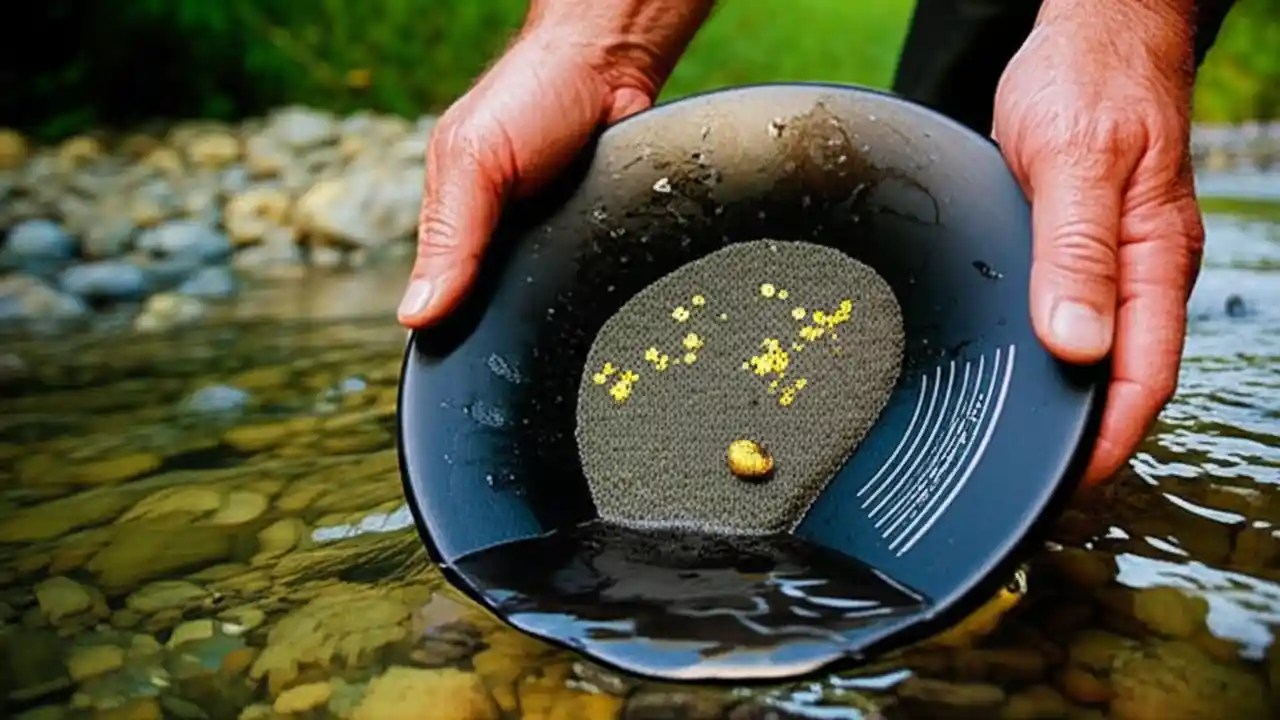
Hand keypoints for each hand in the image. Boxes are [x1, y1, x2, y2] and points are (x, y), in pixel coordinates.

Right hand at [398, 1, 711, 326]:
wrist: (611, 66)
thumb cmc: (533, 92)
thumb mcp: (473, 159)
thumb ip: (448, 236)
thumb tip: (415, 313)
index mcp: (452, 226)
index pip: (444, 300)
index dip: (457, 327)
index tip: (474, 350)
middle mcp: (498, 242)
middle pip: (499, 310)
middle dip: (514, 317)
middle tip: (531, 297)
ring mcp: (549, 245)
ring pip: (548, 305)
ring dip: (560, 304)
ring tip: (569, 276)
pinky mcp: (593, 245)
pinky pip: (591, 286)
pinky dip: (599, 287)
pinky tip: (601, 278)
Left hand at [992, 0, 1203, 485]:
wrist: (1094, 38)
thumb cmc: (1089, 84)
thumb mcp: (1075, 161)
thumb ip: (1077, 253)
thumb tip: (1077, 343)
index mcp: (1153, 260)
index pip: (1141, 378)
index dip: (1106, 442)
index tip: (1066, 486)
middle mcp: (1142, 272)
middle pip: (1125, 380)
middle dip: (1089, 442)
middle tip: (1035, 489)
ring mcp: (1118, 264)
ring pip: (1103, 356)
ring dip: (1071, 407)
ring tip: (1023, 453)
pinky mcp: (1090, 251)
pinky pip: (1081, 322)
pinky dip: (1057, 362)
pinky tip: (1024, 378)